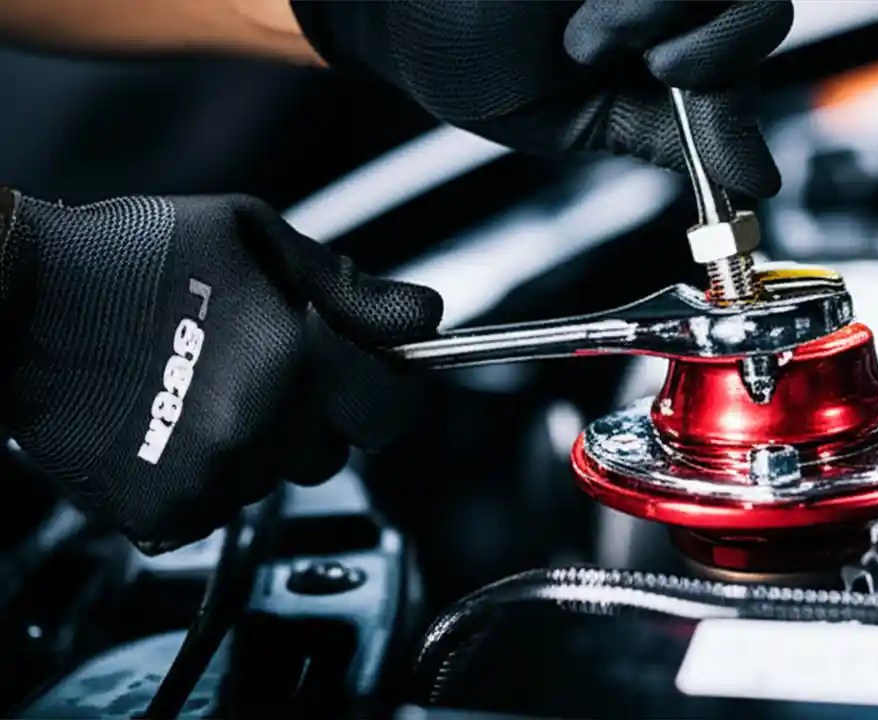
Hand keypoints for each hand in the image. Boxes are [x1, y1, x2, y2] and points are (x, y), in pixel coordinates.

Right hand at [0, 191, 440, 552]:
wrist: (21, 299)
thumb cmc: (137, 256)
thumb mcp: (257, 239)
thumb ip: (348, 289)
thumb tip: (426, 317)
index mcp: (298, 358)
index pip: (389, 415)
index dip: (376, 397)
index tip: (355, 383)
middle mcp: (262, 426)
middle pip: (326, 454)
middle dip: (304, 420)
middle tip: (248, 372)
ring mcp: (211, 476)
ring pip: (266, 482)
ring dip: (245, 449)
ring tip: (189, 389)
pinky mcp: (162, 510)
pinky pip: (211, 510)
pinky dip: (194, 480)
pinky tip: (161, 425)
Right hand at [291, 0, 792, 197]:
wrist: (392, 12)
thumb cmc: (474, 55)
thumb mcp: (586, 122)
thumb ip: (673, 138)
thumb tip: (755, 178)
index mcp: (672, 32)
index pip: (753, 48)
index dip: (739, 102)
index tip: (723, 159)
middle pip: (761, 8)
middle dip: (707, 59)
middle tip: (638, 69)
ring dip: (657, 17)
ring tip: (587, 36)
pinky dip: (637, 0)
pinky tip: (580, 4)